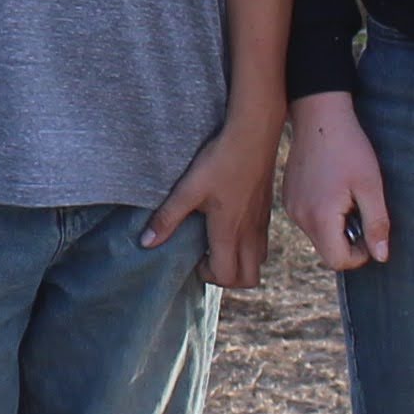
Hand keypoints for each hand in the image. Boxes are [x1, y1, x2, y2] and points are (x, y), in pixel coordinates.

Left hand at [145, 110, 278, 290]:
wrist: (254, 134)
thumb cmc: (220, 161)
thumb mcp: (188, 189)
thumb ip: (168, 218)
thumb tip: (146, 243)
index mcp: (229, 233)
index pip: (226, 277)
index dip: (208, 275)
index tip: (195, 259)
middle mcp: (250, 234)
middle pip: (248, 279)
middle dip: (228, 278)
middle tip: (209, 259)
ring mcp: (262, 223)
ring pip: (259, 262)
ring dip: (241, 263)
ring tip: (220, 245)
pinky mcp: (267, 211)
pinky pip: (263, 243)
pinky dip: (249, 248)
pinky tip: (231, 225)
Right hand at [280, 92, 388, 273]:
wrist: (319, 115)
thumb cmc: (349, 147)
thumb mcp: (371, 185)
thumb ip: (376, 224)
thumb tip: (381, 257)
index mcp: (320, 217)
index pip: (338, 261)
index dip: (360, 254)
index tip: (370, 230)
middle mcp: (300, 218)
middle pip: (327, 251)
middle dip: (348, 240)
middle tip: (361, 208)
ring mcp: (291, 208)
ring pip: (318, 236)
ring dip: (336, 226)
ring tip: (346, 195)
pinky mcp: (288, 198)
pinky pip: (308, 219)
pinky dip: (324, 214)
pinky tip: (332, 188)